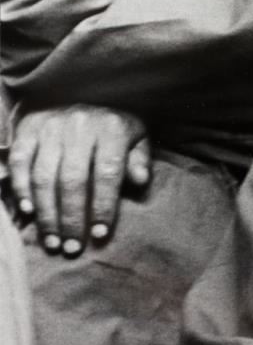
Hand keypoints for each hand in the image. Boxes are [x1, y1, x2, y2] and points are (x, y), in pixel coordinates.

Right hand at [9, 105, 150, 255]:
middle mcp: (81, 123)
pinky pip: (20, 161)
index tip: (100, 235)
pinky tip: (28, 212)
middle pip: (73, 179)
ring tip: (53, 241)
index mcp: (111, 126)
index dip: (104, 205)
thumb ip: (139, 160)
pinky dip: (21, 188)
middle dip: (72, 219)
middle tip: (72, 248)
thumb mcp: (134, 138)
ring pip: (45, 176)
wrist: (82, 96)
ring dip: (47, 214)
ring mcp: (52, 124)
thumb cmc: (111, 128)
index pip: (108, 171)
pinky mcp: (29, 127)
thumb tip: (140, 181)